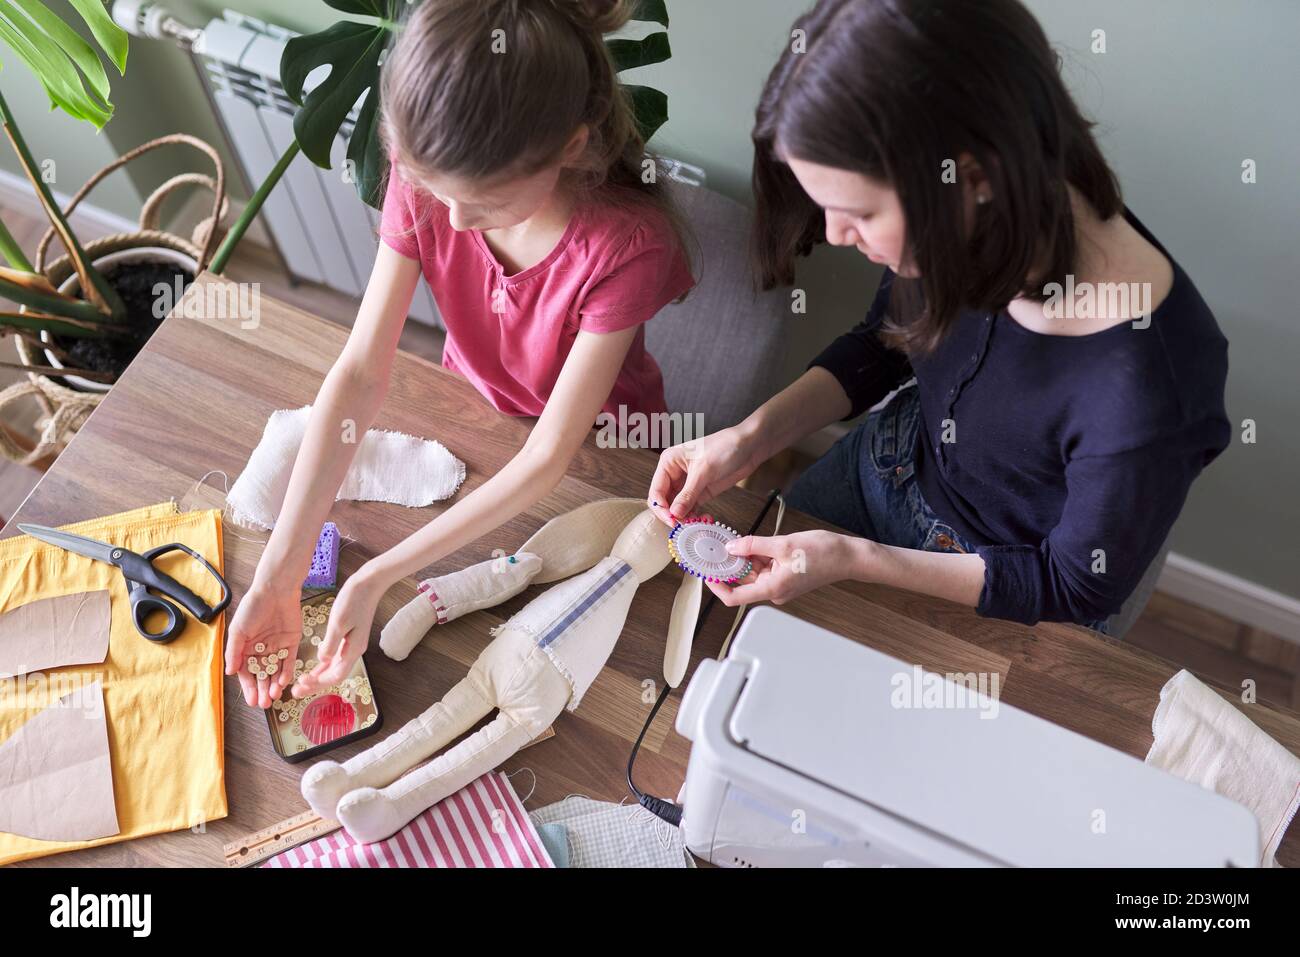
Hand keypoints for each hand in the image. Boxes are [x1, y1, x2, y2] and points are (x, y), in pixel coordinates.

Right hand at [225, 581, 302, 708]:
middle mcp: (261, 649)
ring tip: (274, 697)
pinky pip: (289, 661)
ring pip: (275, 671)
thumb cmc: (253, 607)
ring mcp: (277, 646)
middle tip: (265, 704)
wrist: (275, 589)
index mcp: (245, 648)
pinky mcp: (291, 642)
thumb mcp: (238, 630)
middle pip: (262, 675)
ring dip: (274, 685)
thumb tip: (230, 673)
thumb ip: (234, 652)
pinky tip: (283, 682)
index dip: (249, 687)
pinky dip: (286, 672)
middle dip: (262, 690)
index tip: (251, 701)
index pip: (247, 673)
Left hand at [292, 570, 385, 697]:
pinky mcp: (349, 637)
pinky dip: (324, 665)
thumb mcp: (339, 622)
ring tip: (302, 684)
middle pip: (334, 675)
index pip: (336, 675)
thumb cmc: (354, 600)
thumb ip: (330, 644)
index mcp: (353, 649)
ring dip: (318, 677)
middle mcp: (354, 650)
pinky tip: (314, 668)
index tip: (302, 684)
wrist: (369, 584)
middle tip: (297, 692)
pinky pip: (335, 657)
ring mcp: (352, 644)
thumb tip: (322, 660)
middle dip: (316, 685)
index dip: (319, 683)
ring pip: (334, 668)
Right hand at [648, 424, 762, 526]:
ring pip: (677, 507)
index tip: (671, 520)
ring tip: (694, 523)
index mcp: (669, 462)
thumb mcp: (704, 471)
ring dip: (683, 517)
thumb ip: (688, 494)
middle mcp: (675, 473)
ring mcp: (688, 484)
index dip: (661, 507)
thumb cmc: (725, 446)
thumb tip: (675, 513)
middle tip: (681, 525)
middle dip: (672, 514)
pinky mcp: (701, 491)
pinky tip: (701, 519)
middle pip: (664, 501)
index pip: (656, 490)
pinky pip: (691, 508)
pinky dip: (694, 516)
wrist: (749, 446)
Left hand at [707, 530, 863, 606]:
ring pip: (752, 574)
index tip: (706, 571)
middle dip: (728, 566)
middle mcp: (774, 591)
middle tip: (714, 548)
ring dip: (742, 559)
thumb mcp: (782, 544)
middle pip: (741, 583)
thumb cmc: (823, 554)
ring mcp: (779, 585)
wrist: (848, 557)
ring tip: (732, 542)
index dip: (716, 586)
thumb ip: (753, 545)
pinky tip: (749, 544)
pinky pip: (763, 569)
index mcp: (772, 589)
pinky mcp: (784, 577)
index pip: (734, 597)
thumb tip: (731, 547)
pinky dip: (755, 557)